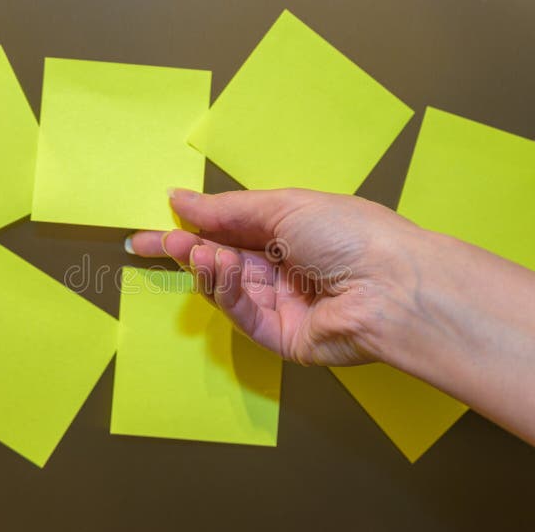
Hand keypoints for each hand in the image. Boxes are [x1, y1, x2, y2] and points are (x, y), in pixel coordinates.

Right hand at [127, 188, 426, 365]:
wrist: (390, 285)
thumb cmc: (346, 232)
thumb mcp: (283, 206)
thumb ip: (226, 209)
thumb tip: (179, 197)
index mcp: (289, 231)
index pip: (230, 228)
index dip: (192, 225)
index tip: (155, 222)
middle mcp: (283, 267)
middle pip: (221, 260)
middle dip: (183, 251)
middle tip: (143, 243)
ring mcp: (282, 304)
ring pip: (227, 287)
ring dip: (206, 266)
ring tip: (194, 250)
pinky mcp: (281, 337)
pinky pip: (243, 313)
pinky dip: (226, 291)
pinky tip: (218, 269)